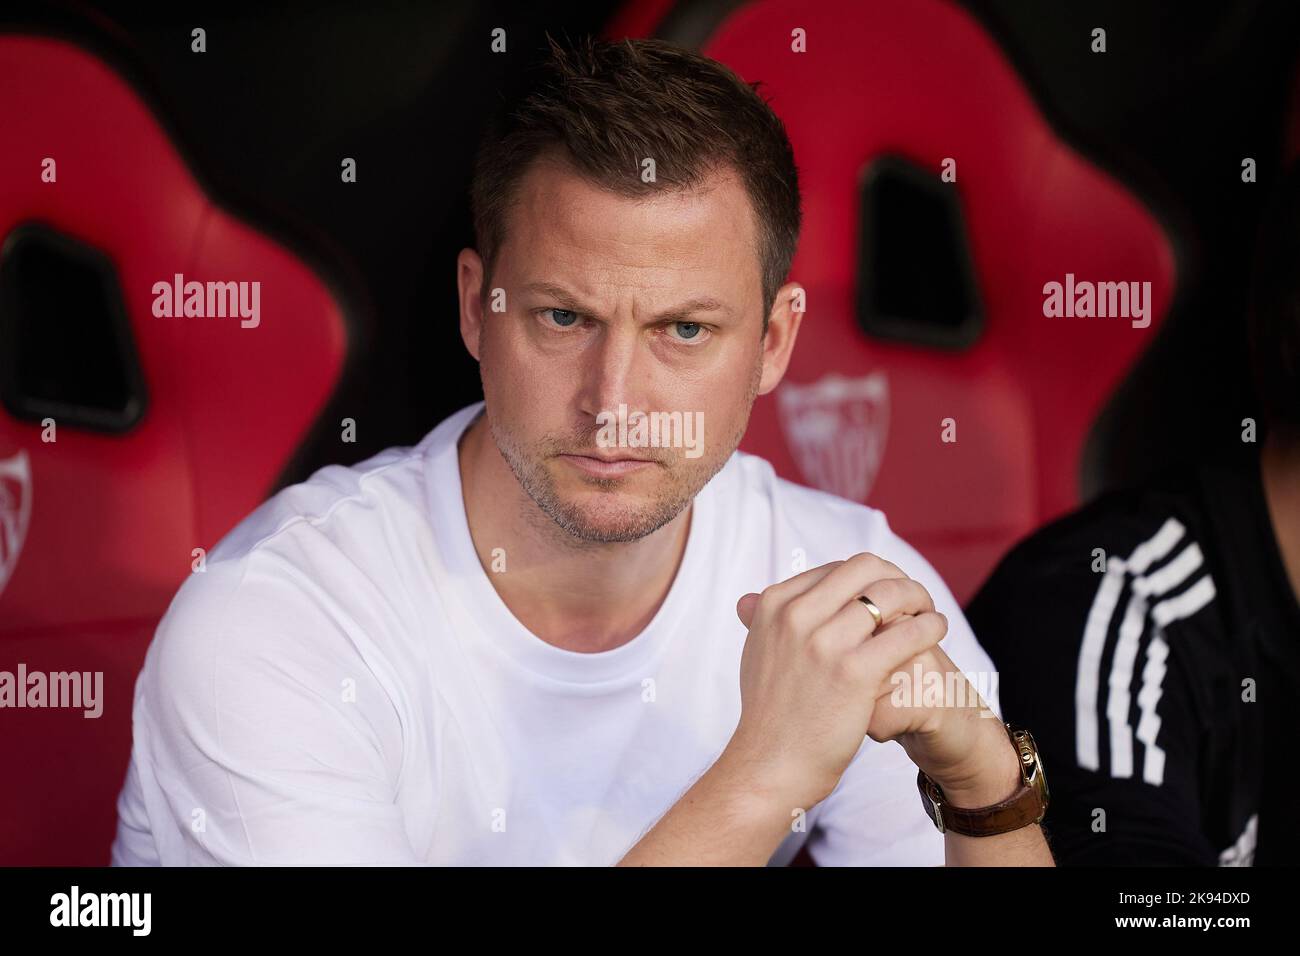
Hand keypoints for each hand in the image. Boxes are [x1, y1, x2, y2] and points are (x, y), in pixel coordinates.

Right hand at [726, 553, 950, 809]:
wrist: (770, 765)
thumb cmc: (768, 714)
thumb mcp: (754, 654)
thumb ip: (760, 621)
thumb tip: (751, 599)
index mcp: (774, 604)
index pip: (836, 568)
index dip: (868, 577)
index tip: (884, 593)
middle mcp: (795, 616)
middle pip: (865, 568)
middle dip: (896, 577)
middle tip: (912, 597)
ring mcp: (824, 643)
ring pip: (891, 594)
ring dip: (919, 597)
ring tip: (929, 613)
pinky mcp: (854, 672)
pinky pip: (908, 632)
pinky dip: (930, 625)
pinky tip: (936, 630)